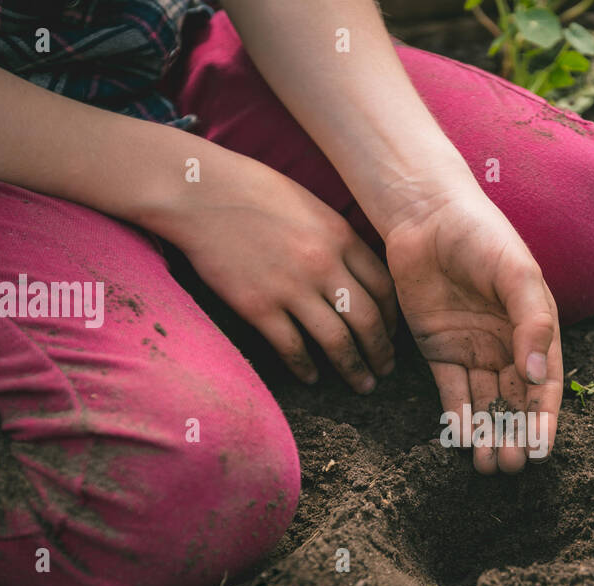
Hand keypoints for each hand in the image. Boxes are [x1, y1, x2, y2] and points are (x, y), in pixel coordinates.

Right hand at [156, 151, 397, 392]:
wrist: (199, 193)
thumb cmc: (254, 193)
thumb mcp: (311, 207)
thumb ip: (338, 240)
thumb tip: (360, 277)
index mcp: (341, 236)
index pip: (384, 289)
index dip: (393, 319)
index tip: (392, 336)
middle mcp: (323, 265)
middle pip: (367, 321)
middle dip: (381, 352)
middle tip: (385, 371)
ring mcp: (290, 288)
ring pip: (336, 341)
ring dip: (353, 368)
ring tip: (361, 384)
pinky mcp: (258, 307)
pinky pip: (292, 348)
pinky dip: (306, 367)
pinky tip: (312, 377)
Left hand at [383, 184, 562, 473]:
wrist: (426, 216)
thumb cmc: (482, 236)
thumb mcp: (516, 273)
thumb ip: (531, 320)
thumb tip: (537, 373)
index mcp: (536, 328)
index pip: (544, 385)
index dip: (543, 420)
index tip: (541, 450)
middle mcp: (508, 344)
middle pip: (514, 402)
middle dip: (513, 436)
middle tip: (509, 465)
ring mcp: (473, 349)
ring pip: (484, 403)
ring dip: (487, 434)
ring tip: (487, 465)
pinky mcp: (440, 351)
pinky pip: (452, 392)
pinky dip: (458, 417)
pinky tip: (461, 440)